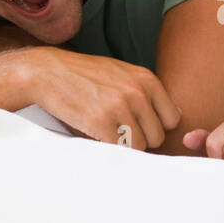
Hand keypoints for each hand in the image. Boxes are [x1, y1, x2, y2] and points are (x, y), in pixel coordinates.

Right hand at [32, 48, 179, 147]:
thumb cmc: (84, 75)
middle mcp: (137, 92)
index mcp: (145, 79)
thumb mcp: (121, 72)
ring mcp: (120, 107)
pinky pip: (119, 150)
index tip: (136, 124)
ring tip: (105, 129)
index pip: (171, 118)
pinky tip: (94, 132)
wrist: (47, 72)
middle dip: (140, 138)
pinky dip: (108, 147)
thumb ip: (147, 91)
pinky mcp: (101, 123)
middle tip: (117, 128)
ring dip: (124, 145)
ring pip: (140, 146)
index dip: (154, 126)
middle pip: (157, 136)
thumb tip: (175, 116)